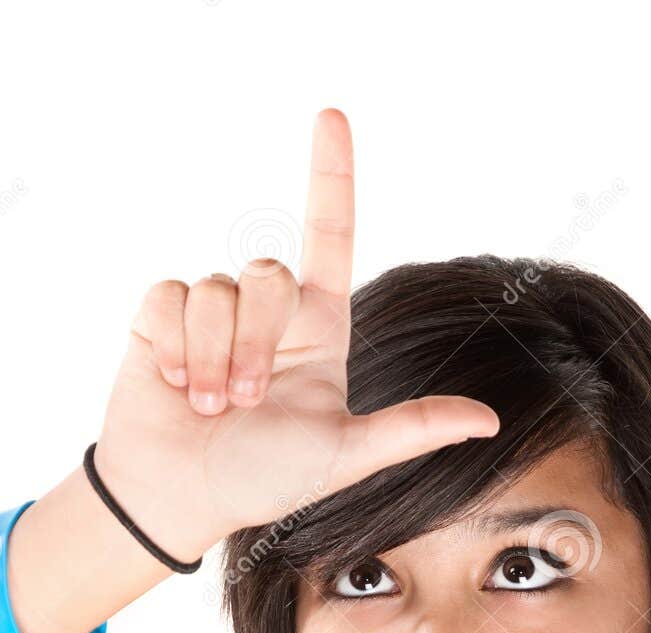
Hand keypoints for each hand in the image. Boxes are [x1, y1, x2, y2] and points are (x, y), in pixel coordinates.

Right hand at [93, 107, 499, 559]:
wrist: (179, 498)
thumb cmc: (262, 480)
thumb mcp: (345, 455)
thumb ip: (411, 429)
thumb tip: (491, 420)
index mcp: (316, 332)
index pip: (329, 236)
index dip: (330, 176)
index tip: (332, 116)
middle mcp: (267, 314)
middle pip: (269, 273)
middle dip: (254, 342)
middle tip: (242, 402)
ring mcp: (212, 313)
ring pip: (216, 288)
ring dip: (211, 356)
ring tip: (206, 404)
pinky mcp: (160, 318)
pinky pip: (170, 296)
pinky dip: (174, 346)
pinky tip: (172, 383)